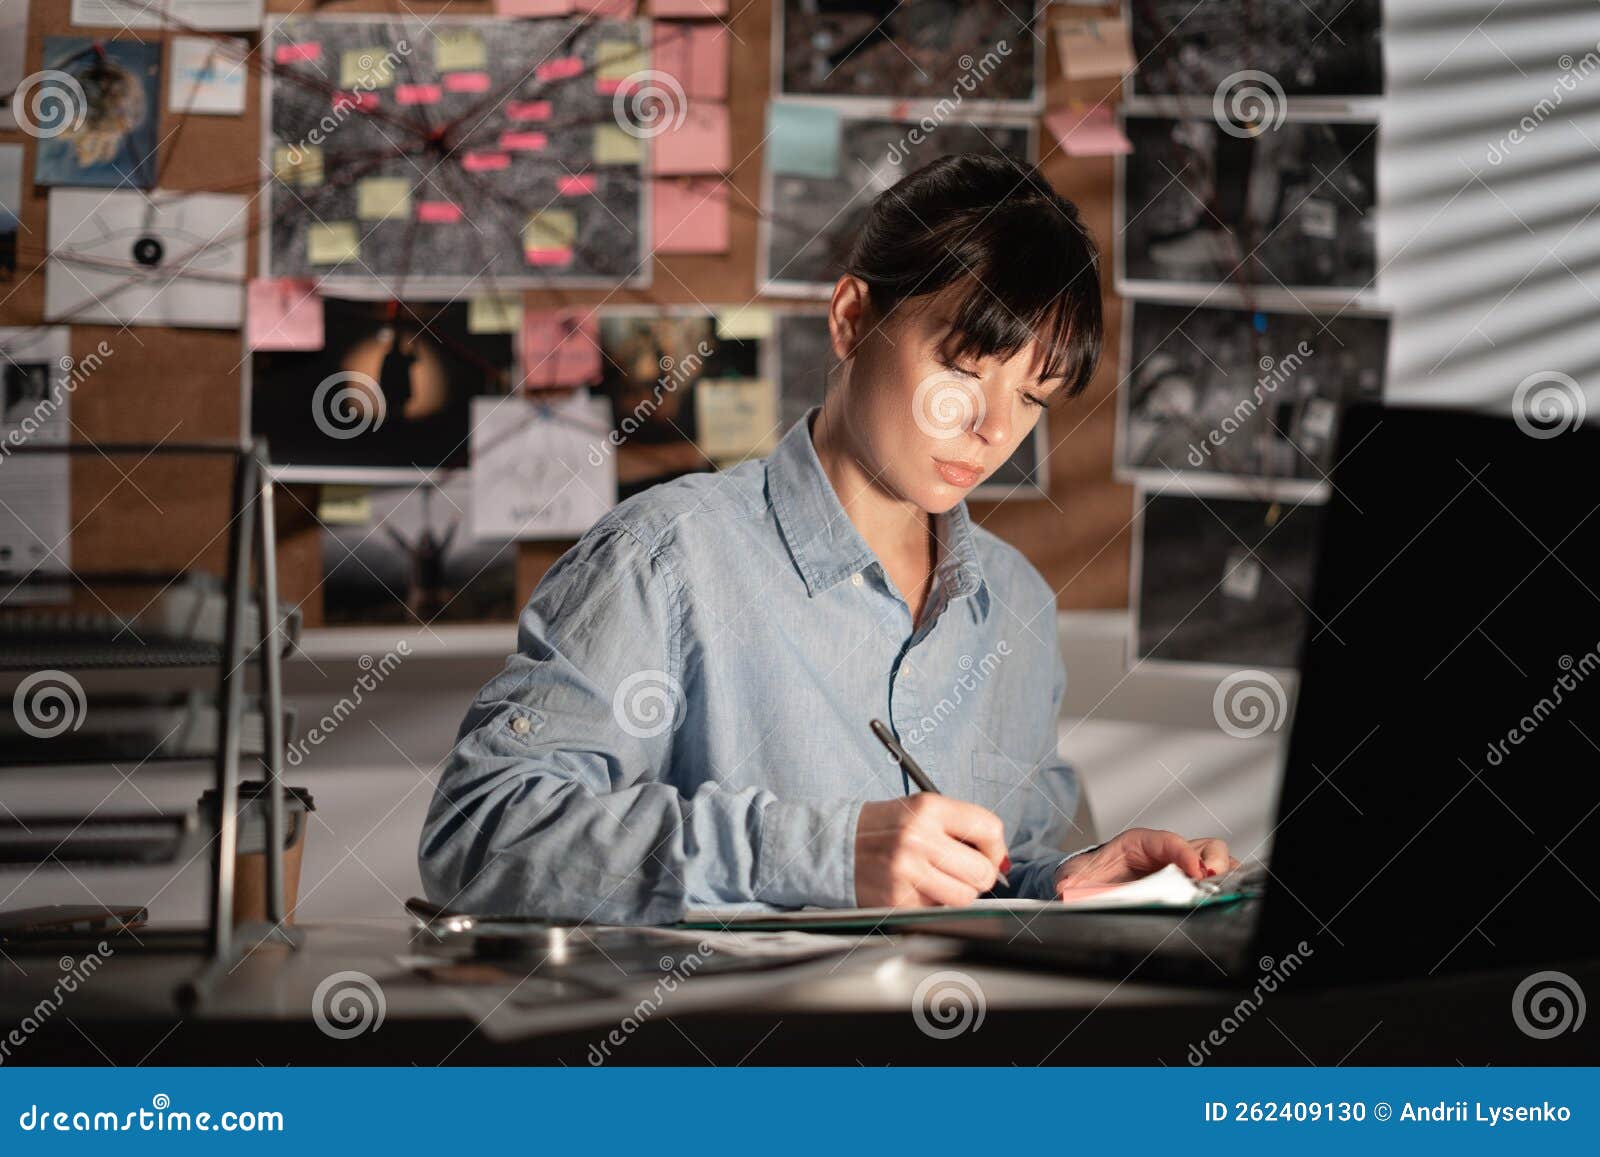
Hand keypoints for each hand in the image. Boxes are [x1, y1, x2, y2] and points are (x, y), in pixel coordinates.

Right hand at [854, 794, 1007, 907]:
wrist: (837, 844)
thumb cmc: (886, 828)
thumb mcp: (921, 810)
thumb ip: (962, 827)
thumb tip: (1001, 863)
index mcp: (928, 808)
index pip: (989, 828)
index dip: (996, 847)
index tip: (990, 855)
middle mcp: (918, 838)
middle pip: (982, 871)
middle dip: (979, 876)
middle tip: (964, 872)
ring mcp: (906, 872)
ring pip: (964, 897)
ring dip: (957, 893)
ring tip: (938, 880)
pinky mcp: (897, 900)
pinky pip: (937, 912)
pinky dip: (931, 904)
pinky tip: (915, 888)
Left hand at [1053, 827, 1238, 896]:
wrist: (1085, 881)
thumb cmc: (1085, 877)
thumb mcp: (1073, 878)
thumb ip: (1071, 883)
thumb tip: (1066, 890)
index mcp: (1138, 843)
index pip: (1168, 841)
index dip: (1183, 854)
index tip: (1194, 871)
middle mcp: (1163, 850)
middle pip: (1202, 846)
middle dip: (1213, 860)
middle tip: (1211, 879)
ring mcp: (1178, 864)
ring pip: (1213, 860)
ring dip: (1222, 873)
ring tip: (1222, 890)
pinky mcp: (1185, 880)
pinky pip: (1213, 877)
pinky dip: (1222, 884)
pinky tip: (1221, 896)